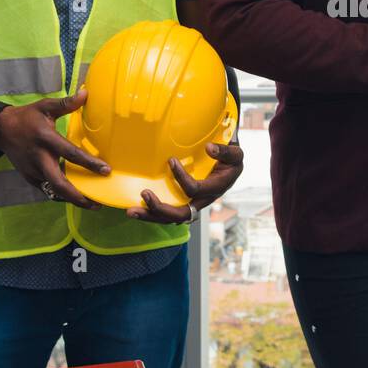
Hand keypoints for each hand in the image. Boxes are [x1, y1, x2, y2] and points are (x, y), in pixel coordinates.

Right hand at [0, 88, 105, 210]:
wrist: (1, 129)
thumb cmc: (27, 117)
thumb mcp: (45, 106)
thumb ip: (66, 103)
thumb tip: (86, 93)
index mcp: (45, 139)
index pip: (70, 153)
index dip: (89, 163)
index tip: (105, 171)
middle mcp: (39, 158)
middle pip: (59, 184)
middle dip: (78, 197)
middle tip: (97, 203)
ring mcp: (32, 170)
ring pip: (53, 190)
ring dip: (72, 198)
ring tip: (91, 203)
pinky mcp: (29, 177)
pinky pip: (47, 189)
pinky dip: (61, 195)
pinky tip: (75, 197)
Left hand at [127, 142, 244, 223]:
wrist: (230, 168)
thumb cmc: (231, 159)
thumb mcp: (235, 153)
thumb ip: (225, 151)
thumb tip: (209, 148)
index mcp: (215, 189)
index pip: (194, 189)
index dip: (181, 177)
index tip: (171, 161)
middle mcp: (202, 202)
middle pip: (181, 215)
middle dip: (160, 208)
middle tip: (144, 195)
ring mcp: (192, 206)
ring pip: (170, 219)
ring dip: (151, 216)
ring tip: (131, 212)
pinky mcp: (184, 205)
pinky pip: (167, 214)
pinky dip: (153, 214)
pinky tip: (138, 209)